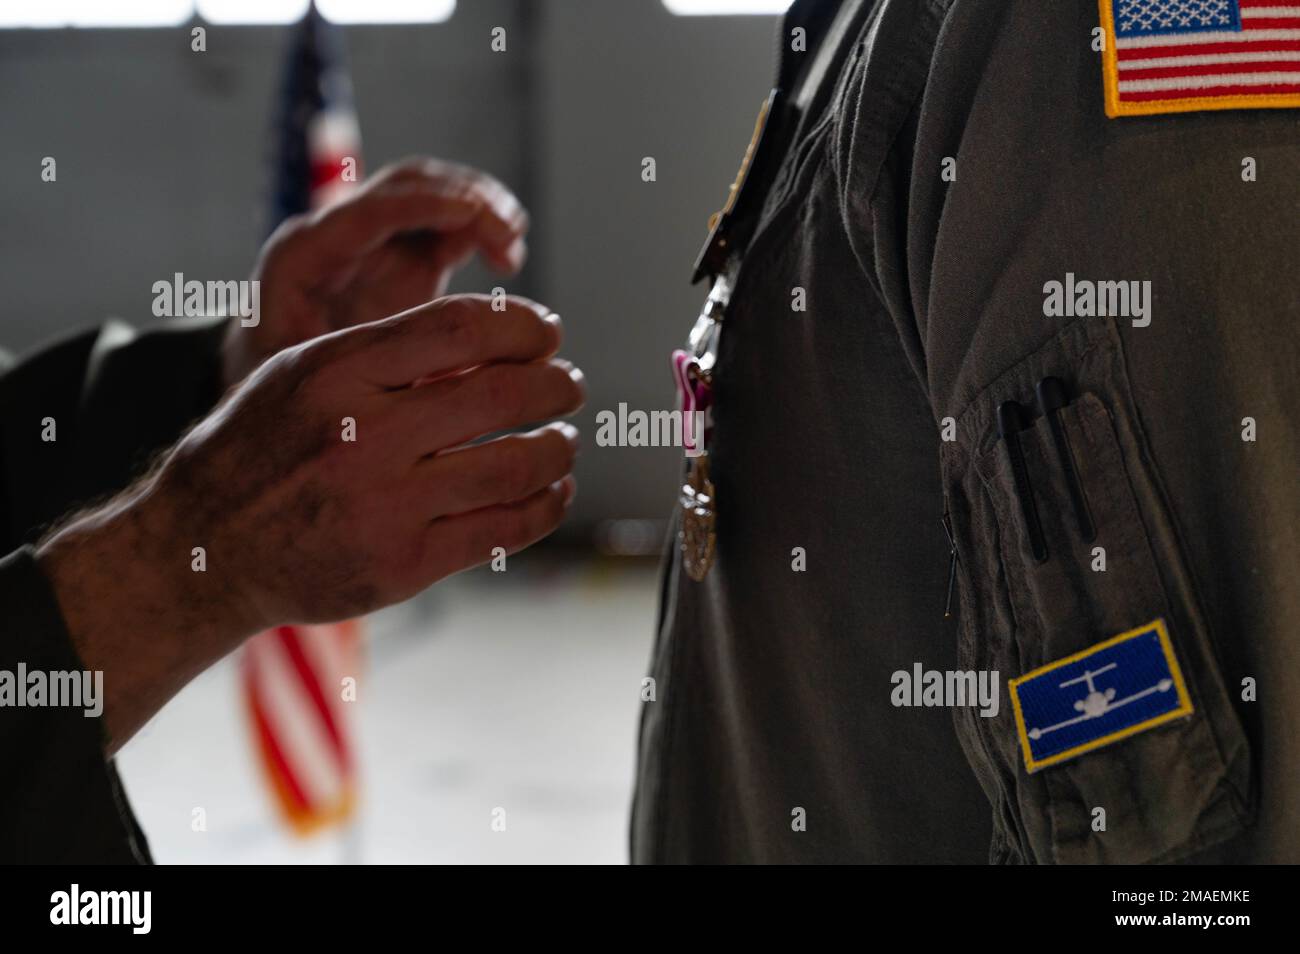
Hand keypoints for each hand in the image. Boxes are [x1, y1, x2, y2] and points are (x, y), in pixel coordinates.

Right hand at [39, 294, 582, 750]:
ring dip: (558, 448)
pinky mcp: (402, 567)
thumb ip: (388, 351)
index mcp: (337, 373)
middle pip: (502, 394)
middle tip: (569, 386)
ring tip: (563, 440)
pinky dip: (546, 506)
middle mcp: (362, 436)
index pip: (463, 328)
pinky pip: (503, 530)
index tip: (547, 335)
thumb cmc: (265, 448)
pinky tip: (553, 491)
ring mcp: (385, 506)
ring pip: (515, 466)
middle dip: (556, 386)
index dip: (524, 327)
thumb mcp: (303, 373)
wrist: (206, 549)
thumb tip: (499, 336)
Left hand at [223, 158, 528, 386]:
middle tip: (508, 232)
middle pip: (407, 186)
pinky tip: (508, 261)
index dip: (423, 207)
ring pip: (434, 195)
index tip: (473, 215)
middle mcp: (338, 235)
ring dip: (480, 207)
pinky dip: (483, 232)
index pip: (369, 212)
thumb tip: (415, 369)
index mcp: (303, 256)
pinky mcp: (405, 258)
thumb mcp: (306, 382)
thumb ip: (351, 366)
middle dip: (462, 196)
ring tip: (513, 242)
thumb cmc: (280, 392)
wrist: (273, 396)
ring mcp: (374, 243)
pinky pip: (449, 226)